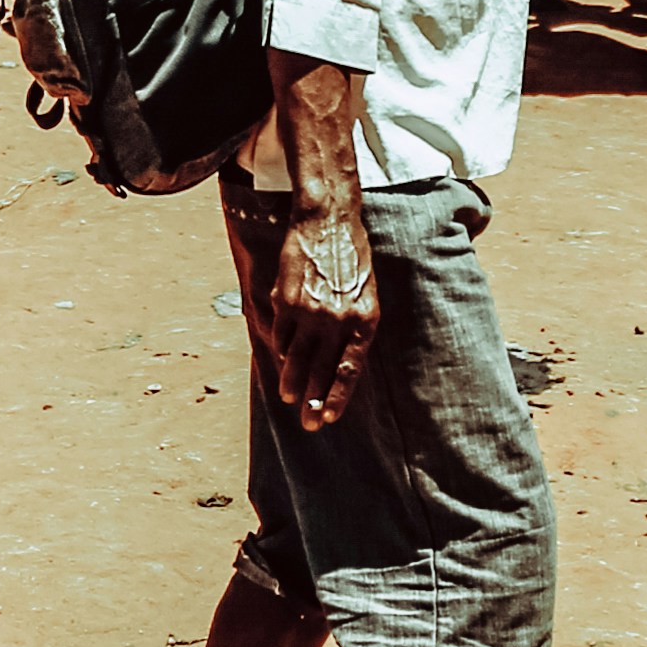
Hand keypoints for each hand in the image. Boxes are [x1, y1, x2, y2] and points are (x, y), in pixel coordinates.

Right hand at [268, 199, 382, 429]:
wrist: (328, 222)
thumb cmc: (351, 260)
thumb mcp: (365, 295)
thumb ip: (353, 329)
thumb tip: (337, 364)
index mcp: (364, 320)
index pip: (349, 370)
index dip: (337, 397)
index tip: (328, 418)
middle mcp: (337, 320)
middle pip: (321, 371)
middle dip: (312, 401)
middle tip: (307, 424)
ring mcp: (310, 311)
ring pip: (296, 359)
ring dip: (292, 382)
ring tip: (290, 398)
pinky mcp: (287, 301)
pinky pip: (282, 336)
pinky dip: (282, 350)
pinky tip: (283, 359)